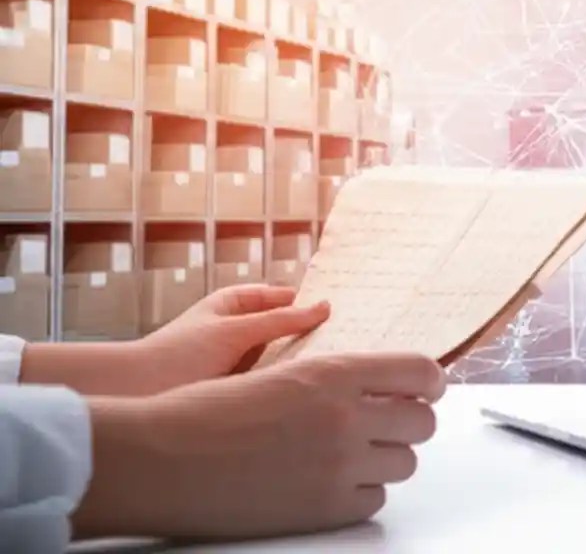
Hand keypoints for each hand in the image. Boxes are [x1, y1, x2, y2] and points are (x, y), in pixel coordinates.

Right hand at [73, 352, 446, 539]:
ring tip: (353, 454)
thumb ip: (334, 379)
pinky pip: (375, 500)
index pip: (420, 372)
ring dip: (386, 458)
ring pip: (405, 464)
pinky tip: (334, 482)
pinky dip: (362, 492)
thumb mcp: (279, 372)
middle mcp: (345, 417)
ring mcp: (338, 466)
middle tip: (390, 424)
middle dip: (410, 422)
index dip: (430, 382)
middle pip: (423, 422)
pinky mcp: (324, 509)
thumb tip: (379, 386)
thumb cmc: (202, 412)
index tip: (427, 389)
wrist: (158, 459)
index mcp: (334, 373)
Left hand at [137, 285, 330, 392]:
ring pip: (276, 357)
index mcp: (234, 304)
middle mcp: (236, 329)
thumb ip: (282, 320)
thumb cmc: (179, 354)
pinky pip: (266, 381)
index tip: (342, 312)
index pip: (281, 297)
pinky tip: (301, 391)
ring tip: (329, 369)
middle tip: (344, 343)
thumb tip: (325, 307)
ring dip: (295, 362)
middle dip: (307, 334)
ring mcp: (234, 360)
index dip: (307, 302)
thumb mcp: (236, 331)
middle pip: (282, 327)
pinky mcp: (233, 388)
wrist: (135, 393)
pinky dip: (280, 384)